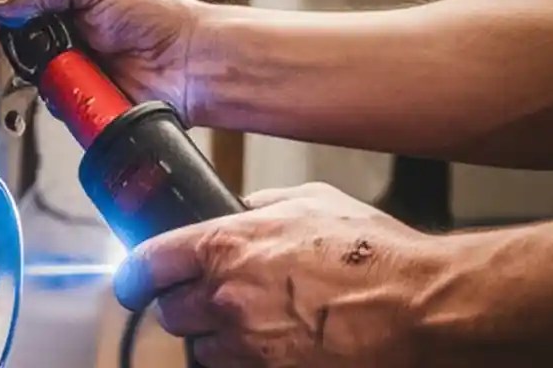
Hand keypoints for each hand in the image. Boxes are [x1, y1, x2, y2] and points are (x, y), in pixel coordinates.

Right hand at [0, 0, 202, 117]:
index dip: (14, 21)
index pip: (23, 16)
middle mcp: (70, 43)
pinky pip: (60, 110)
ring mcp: (79, 76)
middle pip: (26, 54)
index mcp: (68, 8)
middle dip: (32, 54)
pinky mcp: (88, 105)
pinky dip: (66, 103)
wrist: (188, 59)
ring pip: (40, 85)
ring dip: (52, 78)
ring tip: (76, 66)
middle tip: (53, 46)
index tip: (12, 22)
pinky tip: (82, 89)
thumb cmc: (154, 14)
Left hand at [115, 183, 441, 367]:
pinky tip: (274, 346)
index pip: (145, 263)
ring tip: (254, 324)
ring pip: (201, 349)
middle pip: (169, 312)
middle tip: (210, 298)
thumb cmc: (373, 253)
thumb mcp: (309, 202)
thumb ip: (256, 204)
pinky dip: (246, 362)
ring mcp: (246, 345)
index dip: (132, 275)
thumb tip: (233, 207)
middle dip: (184, 306)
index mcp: (225, 246)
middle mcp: (226, 297)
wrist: (420, 307)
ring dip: (216, 338)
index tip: (132, 281)